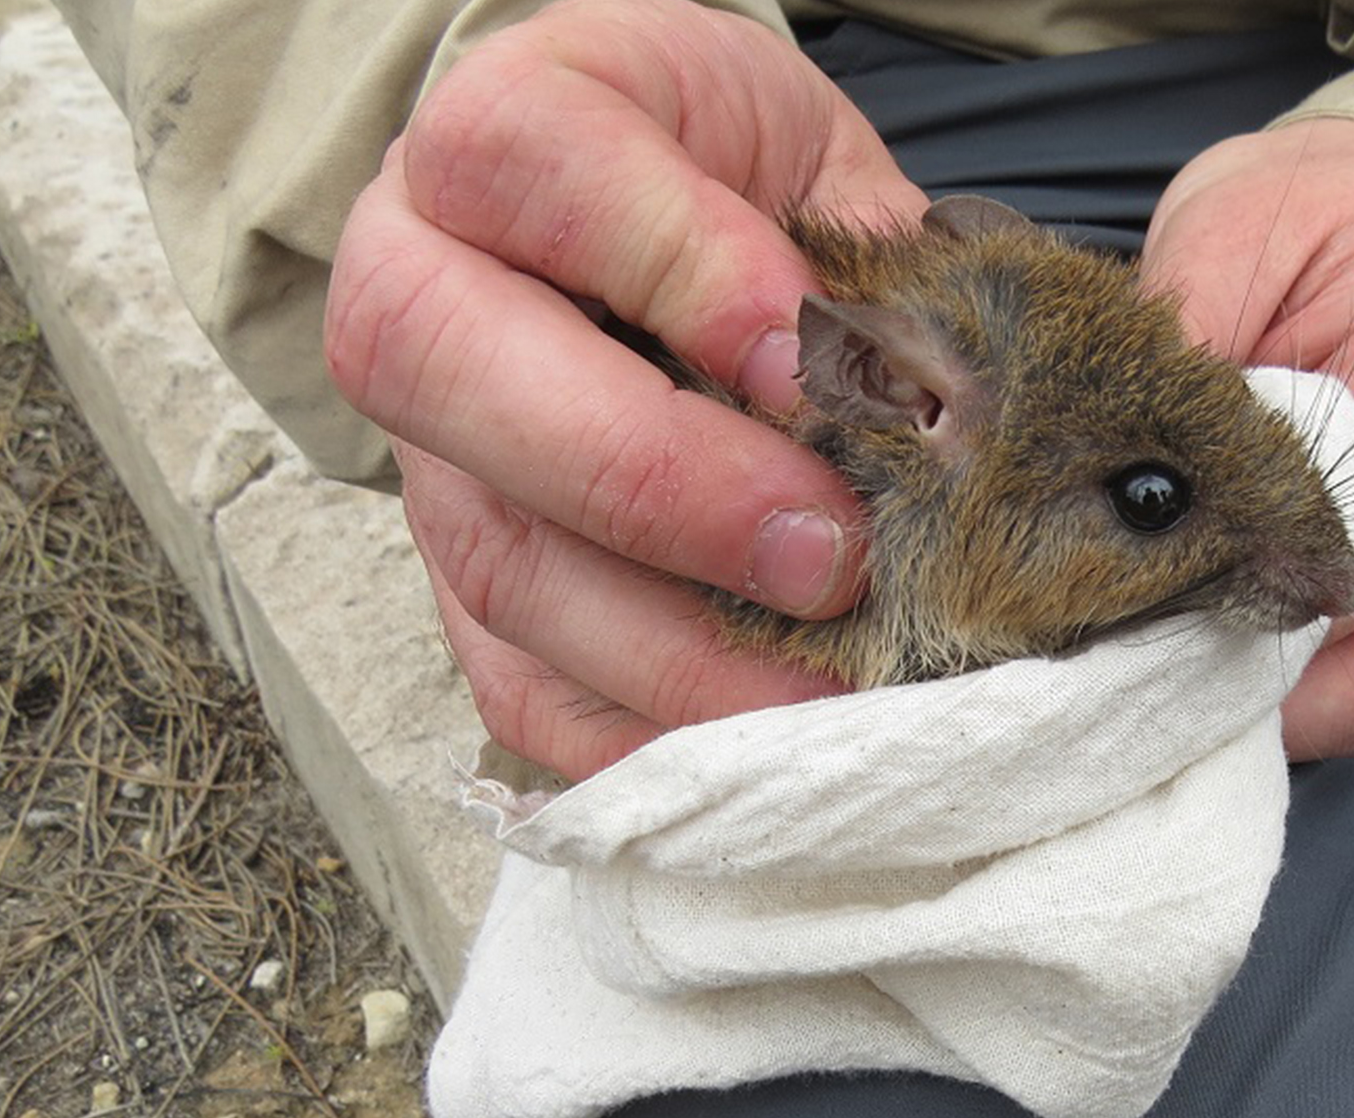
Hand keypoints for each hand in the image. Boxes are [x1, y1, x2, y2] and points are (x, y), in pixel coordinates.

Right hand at [324, 0, 929, 779]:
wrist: (675, 221)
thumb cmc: (743, 179)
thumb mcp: (802, 154)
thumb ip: (848, 253)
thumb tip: (938, 406)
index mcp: (497, 133)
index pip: (531, 169)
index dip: (678, 269)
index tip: (814, 354)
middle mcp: (415, 280)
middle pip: (450, 374)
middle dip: (658, 485)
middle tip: (831, 552)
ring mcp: (428, 451)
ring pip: (491, 557)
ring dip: (671, 645)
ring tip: (826, 682)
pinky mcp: (466, 583)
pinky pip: (518, 683)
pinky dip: (645, 734)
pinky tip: (760, 747)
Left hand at [1145, 119, 1353, 759]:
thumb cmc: (1303, 211)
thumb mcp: (1232, 229)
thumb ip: (1191, 342)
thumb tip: (1118, 460)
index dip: (1265, 612)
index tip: (1155, 626)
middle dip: (1277, 702)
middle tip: (1145, 692)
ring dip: (1287, 716)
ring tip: (1165, 700)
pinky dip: (1293, 698)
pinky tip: (1198, 678)